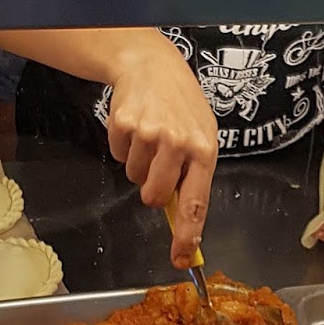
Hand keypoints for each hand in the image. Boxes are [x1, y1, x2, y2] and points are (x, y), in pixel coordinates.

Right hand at [102, 33, 217, 266]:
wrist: (153, 66)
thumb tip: (184, 222)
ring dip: (140, 164)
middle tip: (159, 165)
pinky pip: (118, 156)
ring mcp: (149, 134)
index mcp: (204, 150)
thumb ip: (194, 176)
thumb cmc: (182, 105)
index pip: (196, 203)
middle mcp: (178, 143)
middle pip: (155, 197)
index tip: (182, 258)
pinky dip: (124, 147)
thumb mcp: (201, 135)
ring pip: (134, 177)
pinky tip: (136, 125)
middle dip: (153, 191)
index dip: (188, 236)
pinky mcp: (123, 125)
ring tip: (151, 135)